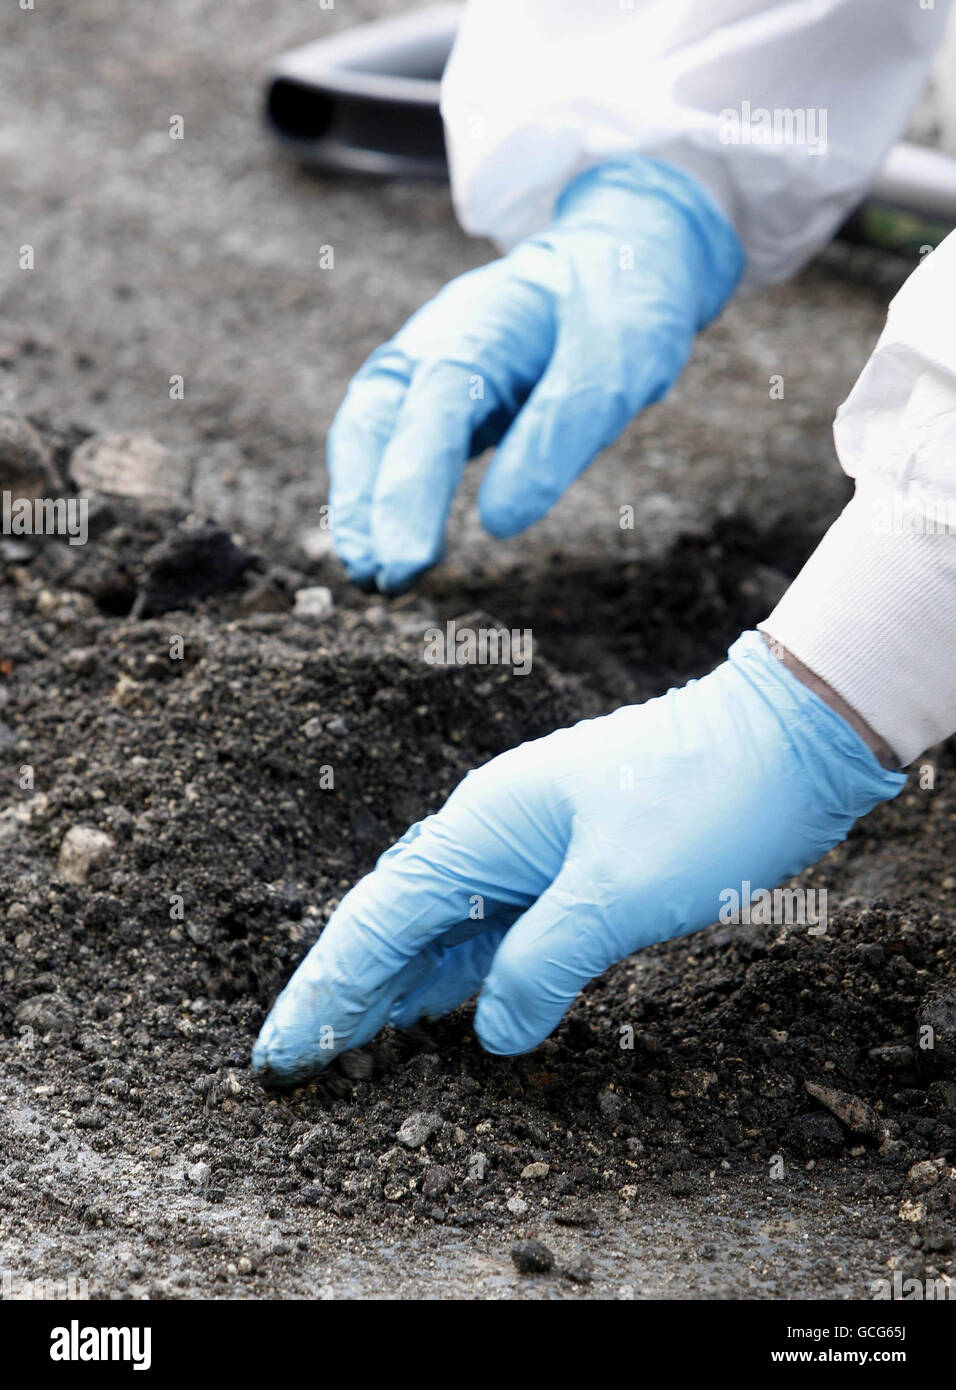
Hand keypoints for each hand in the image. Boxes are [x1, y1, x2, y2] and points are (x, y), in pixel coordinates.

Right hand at [252, 632, 903, 1083]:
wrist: (787, 737)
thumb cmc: (705, 802)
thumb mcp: (619, 896)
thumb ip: (542, 966)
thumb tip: (492, 1036)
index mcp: (481, 828)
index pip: (378, 922)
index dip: (327, 993)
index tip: (281, 1053)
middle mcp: (490, 832)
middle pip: (395, 921)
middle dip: (345, 992)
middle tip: (299, 1062)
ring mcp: (530, 844)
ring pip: (442, 925)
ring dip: (397, 985)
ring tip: (350, 1043)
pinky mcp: (570, 862)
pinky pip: (495, 925)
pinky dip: (461, 971)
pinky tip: (444, 1006)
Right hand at [327, 155, 743, 592]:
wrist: (616, 258)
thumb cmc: (620, 308)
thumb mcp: (617, 366)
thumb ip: (558, 436)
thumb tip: (498, 523)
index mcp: (479, 324)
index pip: (429, 414)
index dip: (410, 491)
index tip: (408, 562)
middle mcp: (433, 342)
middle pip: (374, 423)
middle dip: (367, 506)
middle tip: (379, 581)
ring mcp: (424, 366)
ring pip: (368, 434)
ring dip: (361, 506)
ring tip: (371, 577)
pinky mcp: (433, 395)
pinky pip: (389, 443)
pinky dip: (379, 493)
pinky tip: (385, 544)